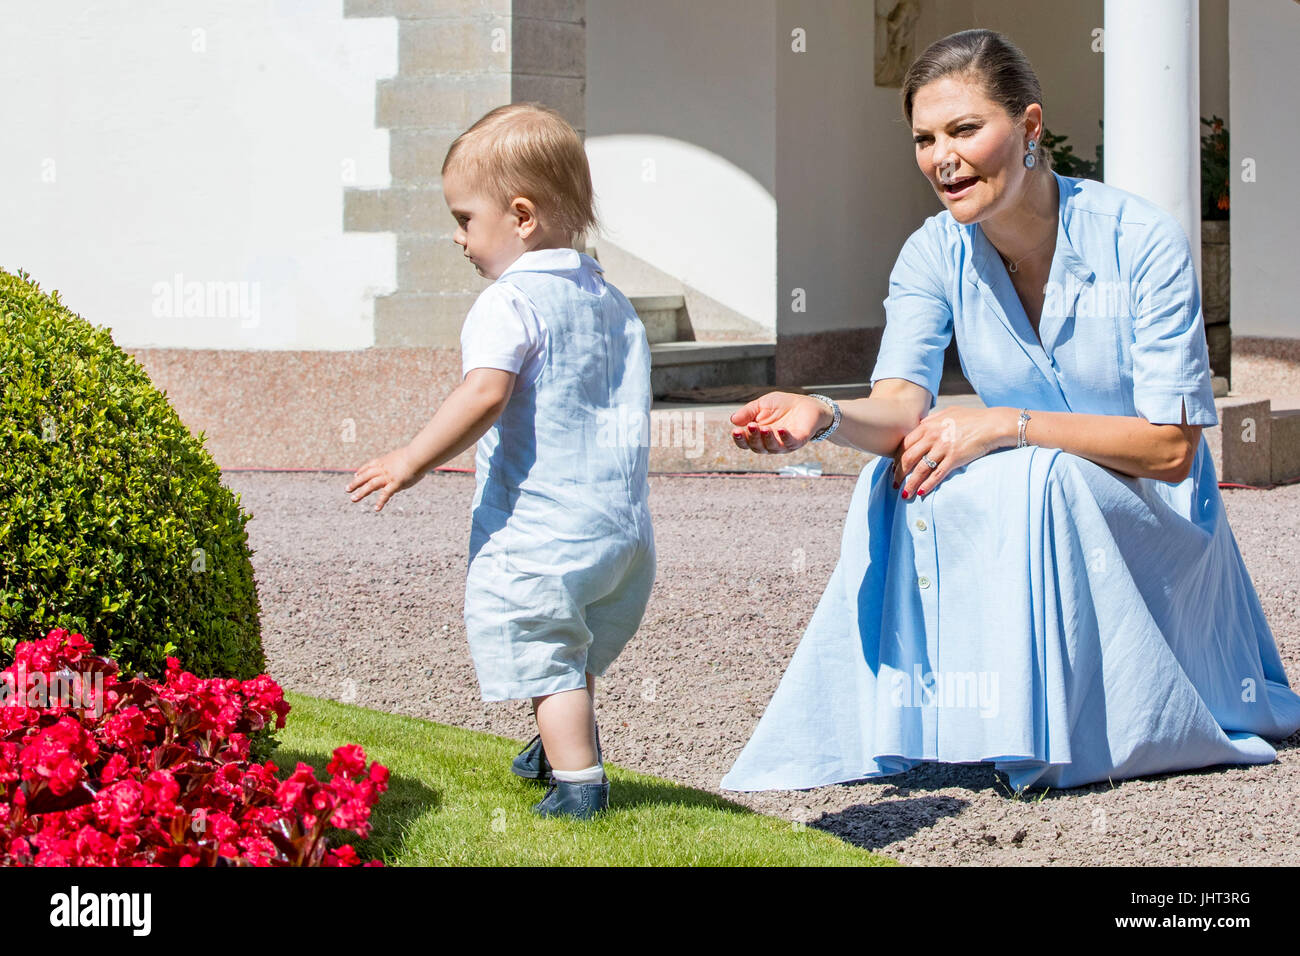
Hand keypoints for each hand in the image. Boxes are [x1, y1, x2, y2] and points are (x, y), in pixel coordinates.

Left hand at [347, 447, 422, 511]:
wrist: (418, 455)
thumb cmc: (416, 454)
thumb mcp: (405, 456)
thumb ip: (401, 463)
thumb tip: (405, 468)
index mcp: (385, 461)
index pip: (370, 466)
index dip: (362, 471)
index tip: (355, 475)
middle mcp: (384, 469)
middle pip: (366, 476)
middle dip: (356, 483)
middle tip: (347, 489)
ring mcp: (388, 477)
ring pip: (371, 485)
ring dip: (361, 492)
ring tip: (353, 499)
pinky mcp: (395, 484)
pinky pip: (386, 494)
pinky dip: (380, 501)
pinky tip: (376, 508)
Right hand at [730, 392, 828, 452]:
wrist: (806, 403)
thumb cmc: (782, 405)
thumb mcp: (762, 404)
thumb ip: (748, 412)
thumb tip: (733, 420)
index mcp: (758, 436)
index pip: (746, 442)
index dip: (740, 439)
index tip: (735, 431)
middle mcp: (770, 443)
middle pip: (757, 447)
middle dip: (752, 438)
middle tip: (751, 426)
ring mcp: (784, 444)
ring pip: (772, 448)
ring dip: (767, 439)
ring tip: (763, 428)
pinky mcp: (798, 440)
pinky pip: (790, 443)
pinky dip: (785, 437)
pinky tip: (780, 429)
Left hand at [894, 406, 1012, 497]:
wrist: (991, 424)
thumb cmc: (971, 418)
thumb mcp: (948, 413)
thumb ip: (932, 420)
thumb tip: (920, 425)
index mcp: (928, 426)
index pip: (905, 444)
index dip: (897, 458)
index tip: (894, 467)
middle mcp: (932, 436)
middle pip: (908, 458)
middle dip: (899, 473)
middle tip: (895, 483)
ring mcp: (943, 448)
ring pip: (920, 469)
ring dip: (910, 483)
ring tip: (904, 494)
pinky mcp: (955, 458)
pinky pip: (937, 475)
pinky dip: (928, 485)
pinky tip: (921, 493)